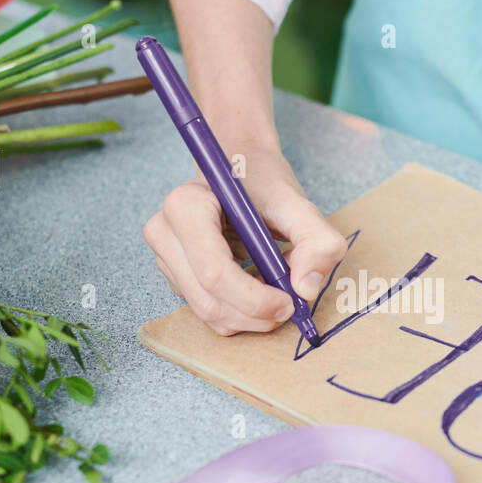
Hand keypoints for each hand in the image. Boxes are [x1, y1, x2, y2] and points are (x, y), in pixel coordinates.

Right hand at [142, 144, 346, 335]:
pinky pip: (208, 310)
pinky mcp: (174, 274)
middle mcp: (165, 233)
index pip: (215, 273)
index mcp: (185, 207)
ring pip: (209, 312)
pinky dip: (239, 310)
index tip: (289, 301)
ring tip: (276, 286)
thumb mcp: (297, 203)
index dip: (254, 299)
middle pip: (210, 301)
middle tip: (291, 304)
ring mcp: (165, 256)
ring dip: (250, 315)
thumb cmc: (262, 182)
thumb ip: (316, 240)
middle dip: (256, 314)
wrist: (240, 167)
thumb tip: (306, 288)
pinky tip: (256, 283)